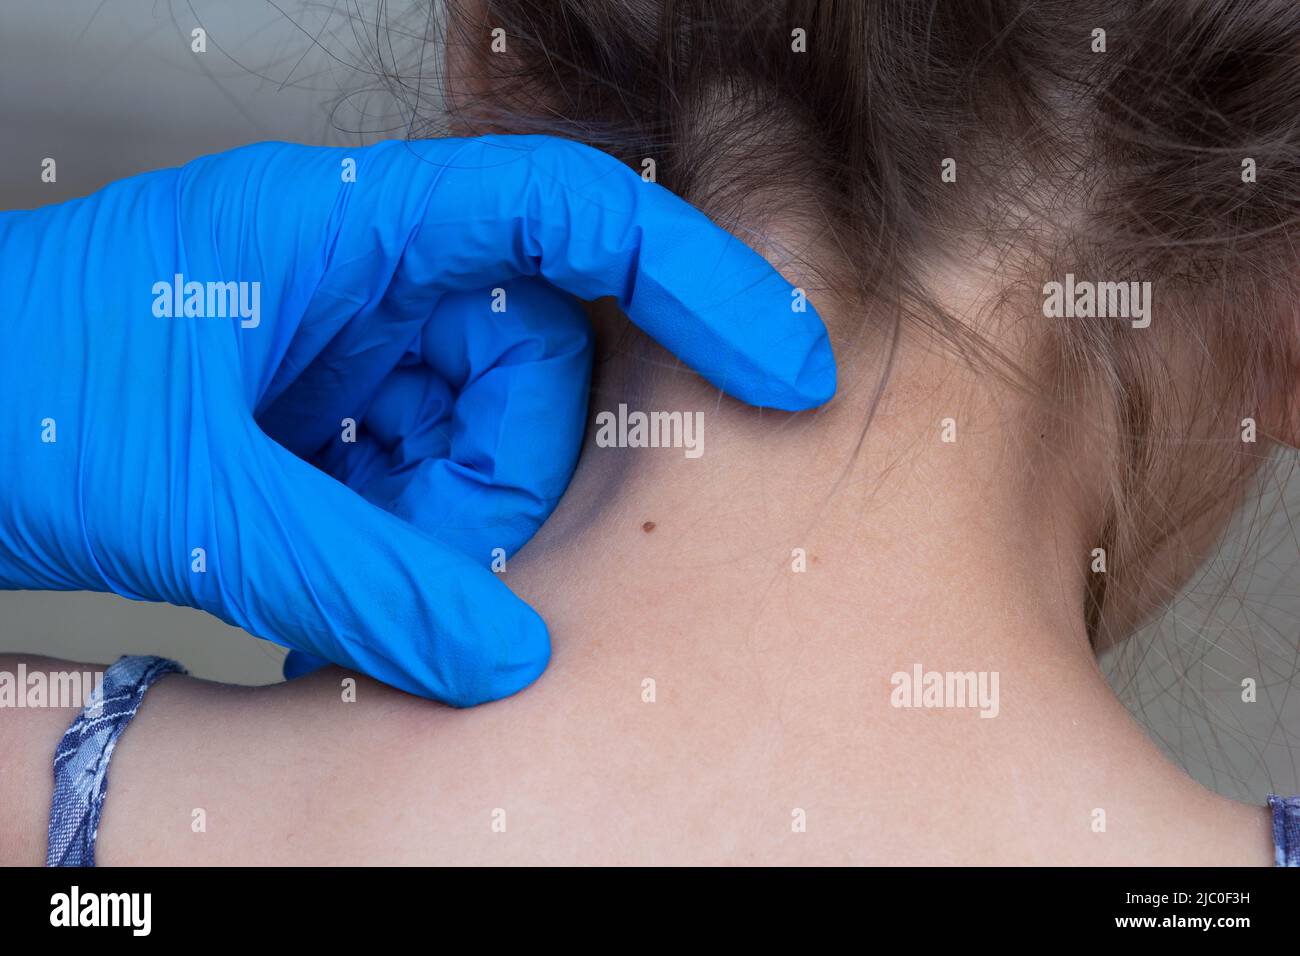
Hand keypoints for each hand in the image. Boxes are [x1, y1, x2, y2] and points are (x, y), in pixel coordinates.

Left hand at [0, 135, 834, 703]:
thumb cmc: (7, 396)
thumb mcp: (191, 491)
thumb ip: (360, 578)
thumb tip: (502, 653)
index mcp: (340, 223)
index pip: (564, 214)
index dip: (694, 278)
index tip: (781, 364)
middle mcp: (360, 272)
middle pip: (530, 358)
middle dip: (507, 472)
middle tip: (440, 552)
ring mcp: (342, 344)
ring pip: (479, 430)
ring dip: (446, 522)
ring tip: (354, 576)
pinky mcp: (320, 409)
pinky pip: (419, 469)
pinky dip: (404, 538)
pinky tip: (344, 577)